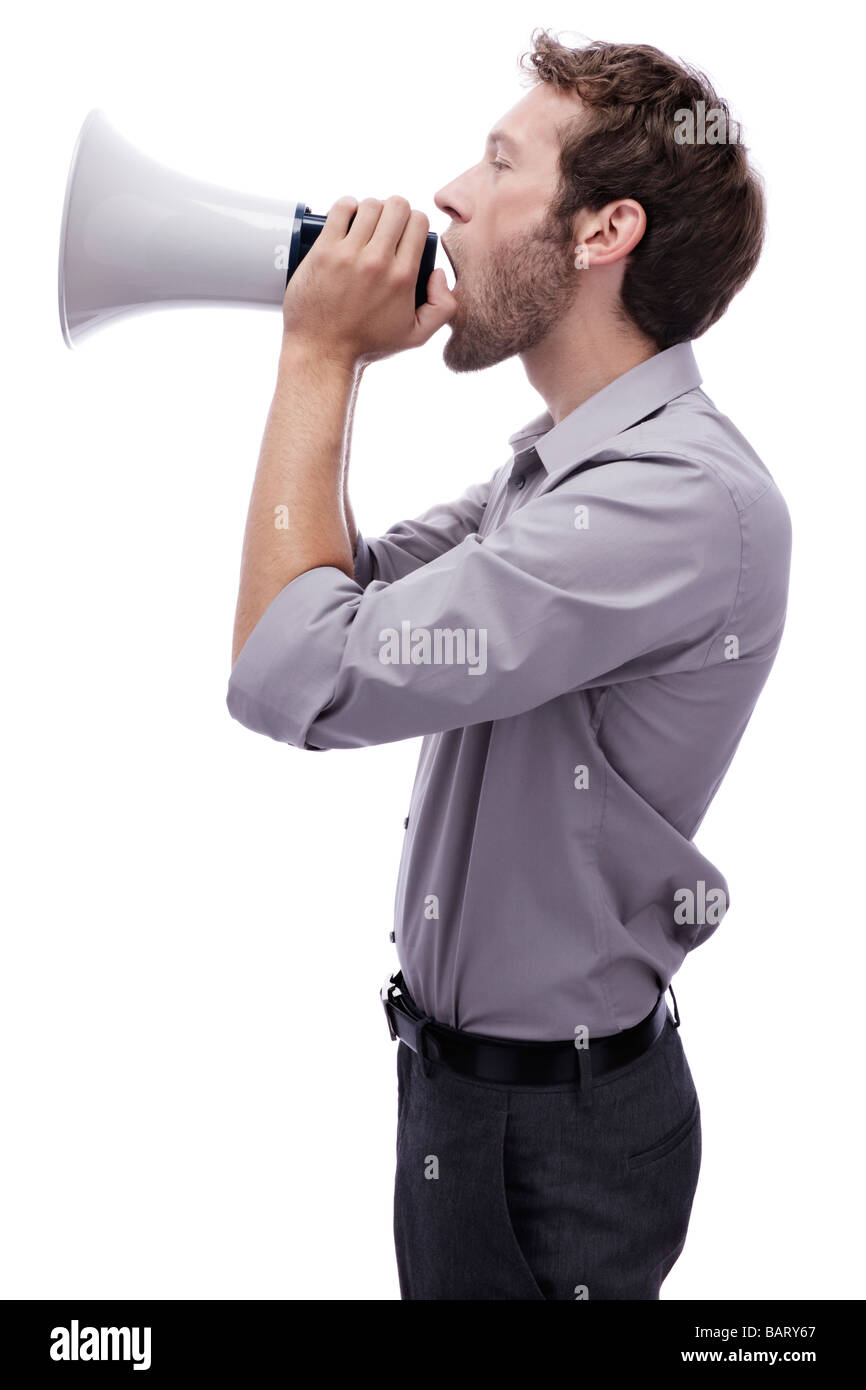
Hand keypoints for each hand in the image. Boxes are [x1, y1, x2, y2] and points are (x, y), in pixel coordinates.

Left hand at [281, 195, 456, 368]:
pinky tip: (347, 218)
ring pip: (370, 205)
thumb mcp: (416, 336)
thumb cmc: (367, 345)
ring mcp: (349, 255)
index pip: (418, 221)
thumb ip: (443, 307)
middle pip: (397, 206)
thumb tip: (439, 273)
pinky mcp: (323, 251)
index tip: (404, 233)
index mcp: (403, 277)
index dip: (414, 222)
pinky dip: (346, 207)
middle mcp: (378, 262)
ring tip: (365, 225)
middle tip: (385, 228)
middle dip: (395, 212)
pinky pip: (340, 209)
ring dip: (371, 210)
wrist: (323, 352)